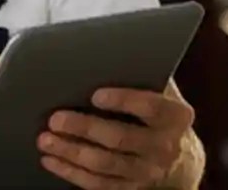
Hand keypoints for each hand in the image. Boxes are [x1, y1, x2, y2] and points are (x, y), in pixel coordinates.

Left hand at [38, 88, 196, 188]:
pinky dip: (71, 173)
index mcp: (175, 116)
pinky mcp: (131, 189)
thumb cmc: (160, 113)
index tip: (95, 95)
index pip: (150, 107)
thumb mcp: (162, 92)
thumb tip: (106, 52)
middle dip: (85, 128)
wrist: (181, 158)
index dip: (123, 101)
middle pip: (121, 138)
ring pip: (104, 164)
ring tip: (46, 140)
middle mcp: (164, 147)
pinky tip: (52, 160)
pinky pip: (98, 184)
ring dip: (72, 152)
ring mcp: (147, 172)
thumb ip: (142, 76)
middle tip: (56, 119)